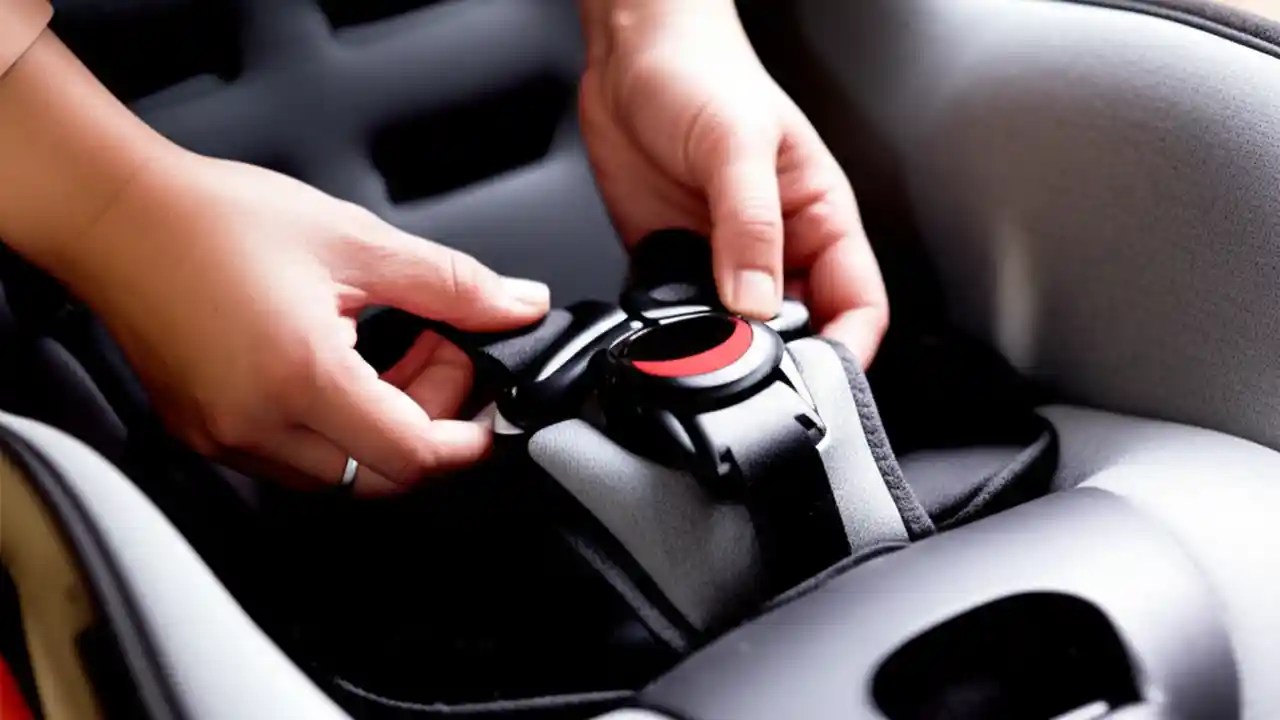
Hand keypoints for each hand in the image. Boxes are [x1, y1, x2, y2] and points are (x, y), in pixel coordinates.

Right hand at [56, 148, 549, 495]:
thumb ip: (451, 283)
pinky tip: (343, 367)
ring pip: (340, 474)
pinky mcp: (205, 433)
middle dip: (431, 427)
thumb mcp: (355, 241)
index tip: (490, 412)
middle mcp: (257, 426)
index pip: (412, 456)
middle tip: (441, 358)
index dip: (468, 440)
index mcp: (301, 379)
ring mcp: (225, 437)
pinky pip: (294, 459)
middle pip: (380, 477)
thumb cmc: (215, 219)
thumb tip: (517, 306)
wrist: (117, 214)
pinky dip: (338, 427)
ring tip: (393, 354)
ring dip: (386, 429)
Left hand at [577, 0, 888, 365]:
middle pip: (801, 330)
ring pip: (740, 334)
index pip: (858, 303)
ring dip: (724, 352)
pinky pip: (684, 318)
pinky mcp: (676, 261)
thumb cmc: (702, 72)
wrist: (631, 52)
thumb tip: (755, 304)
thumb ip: (749, 226)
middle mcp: (778, 246)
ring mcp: (725, 259)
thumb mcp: (735, 144)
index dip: (849, 349)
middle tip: (749, 376)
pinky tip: (667, 333)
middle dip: (781, 360)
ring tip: (705, 355)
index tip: (818, 380)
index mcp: (819, 216)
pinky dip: (678, 335)